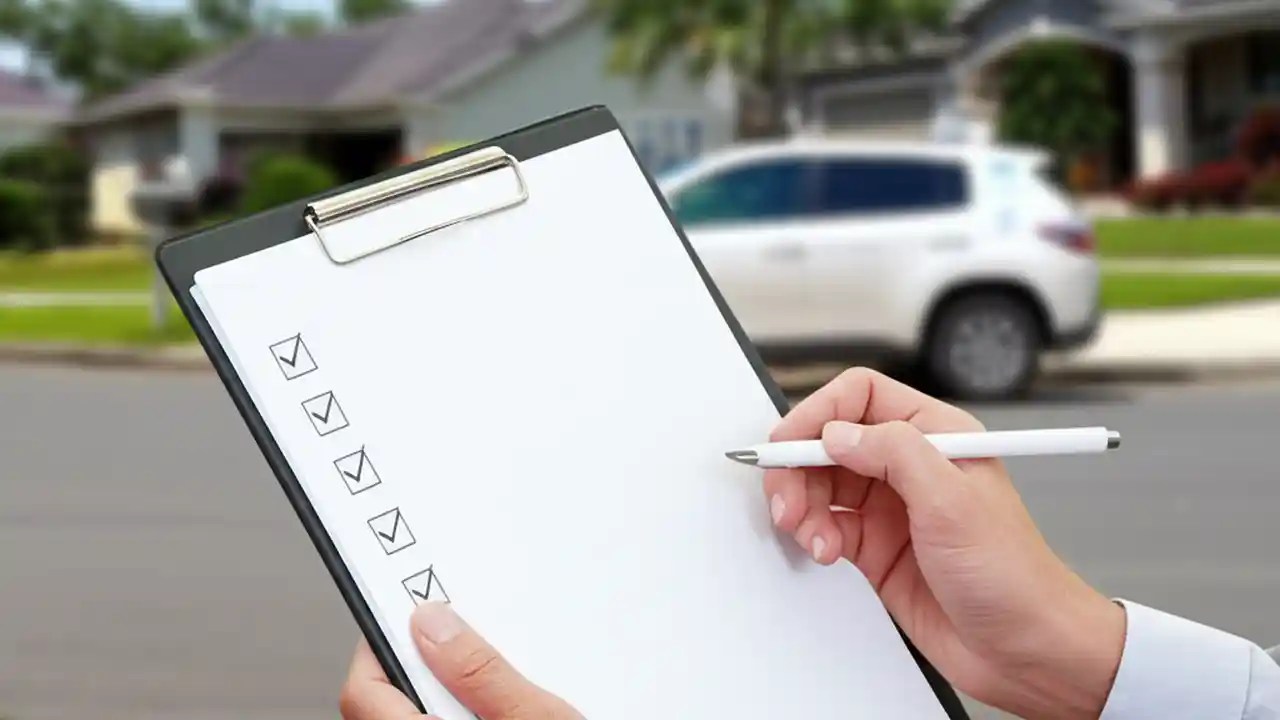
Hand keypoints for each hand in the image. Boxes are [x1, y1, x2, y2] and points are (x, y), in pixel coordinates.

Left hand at [340, 603, 581, 719]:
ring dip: (438, 700)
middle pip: (381, 709)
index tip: (410, 618)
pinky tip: (496, 714)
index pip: (363, 692)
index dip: (381, 647)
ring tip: (487, 686)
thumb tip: (432, 626)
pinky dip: (456, 719)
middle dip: (415, 672)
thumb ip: (483, 673)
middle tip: (455, 646)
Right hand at [766, 368, 1125, 719]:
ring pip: (821, 484)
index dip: (817, 415)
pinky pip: (826, 525)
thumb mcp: (953, 502)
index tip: (789, 444)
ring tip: (808, 532)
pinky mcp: (876, 547)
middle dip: (799, 466)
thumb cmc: (1014, 575)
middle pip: (830, 441)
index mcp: (936, 435)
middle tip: (786, 499)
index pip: (860, 397)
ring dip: (802, 505)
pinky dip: (813, 534)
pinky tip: (824, 551)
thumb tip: (836, 433)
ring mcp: (891, 507)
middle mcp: (910, 466)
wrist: (1026, 649)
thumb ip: (893, 453)